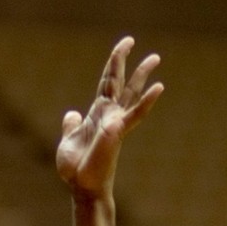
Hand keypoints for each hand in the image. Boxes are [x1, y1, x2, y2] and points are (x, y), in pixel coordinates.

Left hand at [56, 37, 162, 197]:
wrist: (81, 186)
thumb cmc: (76, 168)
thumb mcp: (68, 140)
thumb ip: (71, 125)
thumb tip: (71, 113)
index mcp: (96, 114)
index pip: (106, 84)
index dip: (113, 64)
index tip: (124, 46)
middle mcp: (108, 115)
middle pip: (118, 82)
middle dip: (124, 61)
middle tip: (131, 39)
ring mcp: (115, 122)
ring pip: (130, 93)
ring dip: (142, 75)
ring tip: (155, 57)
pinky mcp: (117, 132)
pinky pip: (135, 114)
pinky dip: (147, 101)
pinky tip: (158, 87)